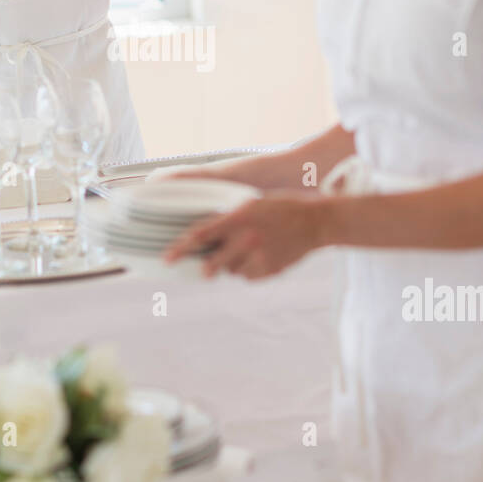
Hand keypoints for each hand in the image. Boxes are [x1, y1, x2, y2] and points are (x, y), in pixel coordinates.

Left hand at [163, 193, 329, 278]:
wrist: (316, 222)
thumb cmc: (281, 208)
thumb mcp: (251, 204)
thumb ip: (228, 220)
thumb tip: (204, 236)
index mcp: (238, 218)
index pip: (201, 235)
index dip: (180, 248)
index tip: (167, 259)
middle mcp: (246, 239)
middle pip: (213, 263)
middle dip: (206, 267)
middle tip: (203, 269)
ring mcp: (258, 257)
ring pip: (232, 270)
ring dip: (233, 265)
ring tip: (250, 250)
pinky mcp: (270, 270)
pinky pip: (248, 277)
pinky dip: (249, 271)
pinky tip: (262, 257)